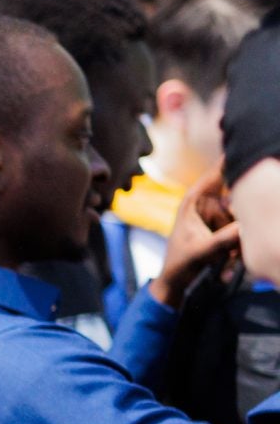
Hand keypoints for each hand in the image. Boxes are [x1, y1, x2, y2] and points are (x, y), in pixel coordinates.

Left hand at [151, 164, 239, 309]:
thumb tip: (245, 228)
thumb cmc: (180, 263)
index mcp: (195, 201)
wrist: (176, 281)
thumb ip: (224, 239)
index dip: (231, 160)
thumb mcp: (202, 251)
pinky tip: (225, 267)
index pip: (216, 174)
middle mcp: (208, 204)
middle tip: (236, 240)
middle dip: (243, 219)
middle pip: (238, 197)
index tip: (246, 142)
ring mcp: (219, 216)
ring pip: (243, 219)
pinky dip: (238, 250)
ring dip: (239, 242)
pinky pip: (242, 234)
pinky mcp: (227, 229)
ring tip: (226, 262)